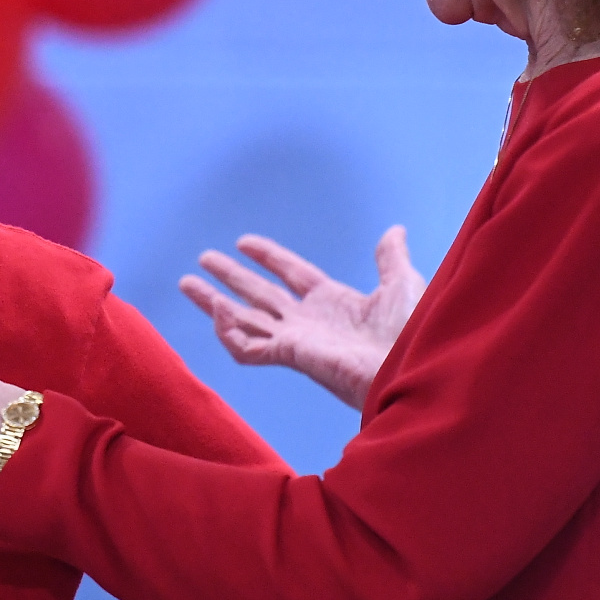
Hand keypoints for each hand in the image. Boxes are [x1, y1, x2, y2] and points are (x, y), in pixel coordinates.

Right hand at [179, 227, 423, 409]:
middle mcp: (309, 320)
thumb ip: (391, 258)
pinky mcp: (290, 355)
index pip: (291, 274)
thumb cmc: (413, 333)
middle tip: (203, 259)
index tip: (244, 241)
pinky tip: (220, 311)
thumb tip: (394, 230)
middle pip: (259, 294)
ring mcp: (296, 339)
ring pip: (244, 319)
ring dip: (214, 302)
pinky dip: (229, 331)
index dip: (268, 256)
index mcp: (333, 302)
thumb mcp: (403, 284)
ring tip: (186, 283)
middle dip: (231, 276)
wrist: (412, 368)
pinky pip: (248, 346)